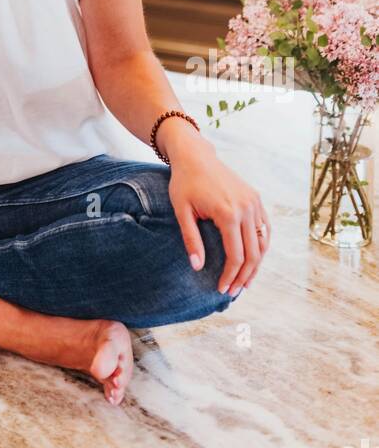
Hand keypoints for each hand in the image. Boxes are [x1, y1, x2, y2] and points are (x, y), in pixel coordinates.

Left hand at [167, 143, 270, 294]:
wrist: (195, 156)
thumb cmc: (184, 183)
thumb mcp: (182, 211)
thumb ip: (191, 240)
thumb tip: (197, 267)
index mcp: (229, 213)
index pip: (236, 255)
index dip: (230, 276)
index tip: (222, 289)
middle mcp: (247, 208)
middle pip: (253, 254)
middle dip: (244, 276)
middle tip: (234, 291)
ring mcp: (254, 203)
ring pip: (263, 243)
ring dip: (256, 265)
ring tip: (245, 281)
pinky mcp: (255, 199)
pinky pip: (264, 229)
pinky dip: (261, 246)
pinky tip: (252, 259)